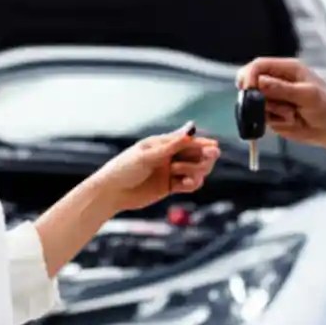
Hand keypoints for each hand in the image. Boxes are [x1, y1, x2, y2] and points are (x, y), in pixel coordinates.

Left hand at [92, 122, 219, 212]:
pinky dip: (192, 183)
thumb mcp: (146, 155)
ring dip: (196, 171)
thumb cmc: (123, 168)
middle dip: (205, 157)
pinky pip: (188, 184)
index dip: (203, 143)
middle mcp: (169, 156)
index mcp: (163, 143)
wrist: (111, 192)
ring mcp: (170, 171)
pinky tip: (186, 184)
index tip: (214, 147)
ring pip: (196, 170)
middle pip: (197, 154)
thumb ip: (170, 146)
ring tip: (184, 176)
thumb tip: (190, 131)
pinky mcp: (169, 186)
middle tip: (209, 158)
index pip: (188, 141)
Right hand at [236, 57, 325, 148]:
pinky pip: (262, 118)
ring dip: (272, 112)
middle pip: (251, 83)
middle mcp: (278, 81)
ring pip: (256, 103)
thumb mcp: (308, 95)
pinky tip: (291, 121)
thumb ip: (283, 89)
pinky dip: (274, 121)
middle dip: (255, 96)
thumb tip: (260, 82)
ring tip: (293, 115)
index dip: (249, 75)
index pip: (259, 65)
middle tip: (263, 105)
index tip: (248, 89)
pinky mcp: (273, 114)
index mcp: (287, 69)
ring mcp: (274, 98)